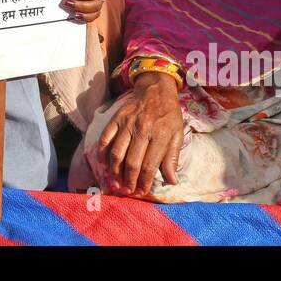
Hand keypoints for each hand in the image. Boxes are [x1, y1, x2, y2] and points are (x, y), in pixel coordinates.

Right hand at [97, 73, 182, 195]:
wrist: (156, 89)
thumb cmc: (169, 114)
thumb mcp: (178, 134)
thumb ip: (172, 158)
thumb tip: (172, 181)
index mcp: (160, 135)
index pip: (149, 165)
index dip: (144, 182)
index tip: (142, 192)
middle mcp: (142, 130)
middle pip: (132, 161)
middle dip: (129, 180)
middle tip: (128, 191)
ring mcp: (127, 124)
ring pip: (117, 152)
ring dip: (115, 171)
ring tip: (116, 183)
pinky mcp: (116, 118)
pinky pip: (106, 138)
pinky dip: (103, 153)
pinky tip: (104, 165)